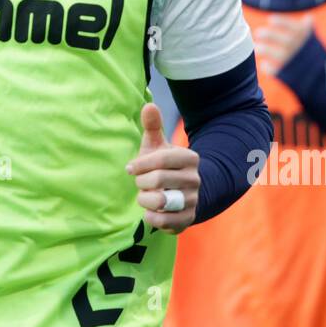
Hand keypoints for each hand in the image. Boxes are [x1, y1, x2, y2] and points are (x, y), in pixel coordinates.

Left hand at [125, 102, 198, 232]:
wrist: (182, 192)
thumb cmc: (162, 165)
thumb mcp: (157, 145)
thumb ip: (153, 126)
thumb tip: (149, 105)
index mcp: (189, 158)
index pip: (161, 159)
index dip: (140, 164)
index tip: (130, 168)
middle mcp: (195, 179)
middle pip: (157, 180)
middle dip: (141, 182)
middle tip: (140, 183)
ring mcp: (193, 200)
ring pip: (161, 201)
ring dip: (145, 199)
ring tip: (144, 196)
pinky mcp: (188, 219)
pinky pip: (164, 222)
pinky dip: (151, 217)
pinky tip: (150, 211)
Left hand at [253, 14, 314, 77]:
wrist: (324, 82)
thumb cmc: (317, 60)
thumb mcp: (315, 44)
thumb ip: (309, 32)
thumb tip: (309, 17)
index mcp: (308, 40)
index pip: (293, 26)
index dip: (281, 22)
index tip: (271, 20)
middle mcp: (300, 50)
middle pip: (282, 39)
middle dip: (268, 34)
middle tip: (258, 33)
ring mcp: (294, 63)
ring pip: (276, 54)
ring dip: (264, 49)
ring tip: (258, 47)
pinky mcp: (288, 77)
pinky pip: (274, 71)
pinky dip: (267, 67)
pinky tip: (264, 64)